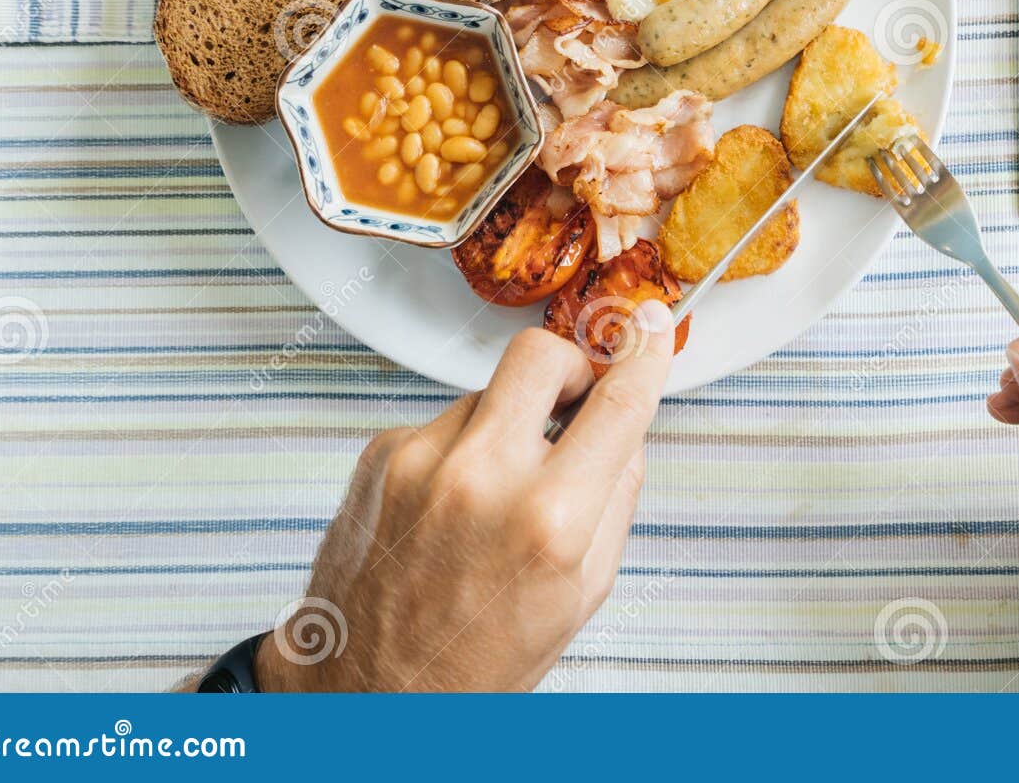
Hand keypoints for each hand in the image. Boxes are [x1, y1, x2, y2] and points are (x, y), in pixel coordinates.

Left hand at [255, 303, 674, 691]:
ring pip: (489, 392)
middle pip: (541, 355)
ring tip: (496, 493)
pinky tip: (451, 505)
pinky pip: (443, 422)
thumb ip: (615, 502)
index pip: (617, 404)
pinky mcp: (380, 455)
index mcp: (547, 522)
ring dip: (509, 424)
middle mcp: (479, 479)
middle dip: (570, 367)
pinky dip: (460, 449)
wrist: (366, 691)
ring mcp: (420, 460)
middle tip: (573, 402)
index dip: (646, 354)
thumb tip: (625, 430)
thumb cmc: (475, 659)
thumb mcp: (581, 595)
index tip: (653, 327)